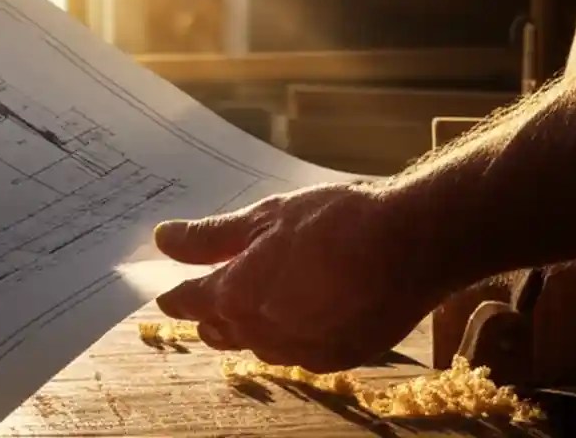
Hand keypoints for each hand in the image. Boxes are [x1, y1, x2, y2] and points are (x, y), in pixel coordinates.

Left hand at [153, 182, 450, 372]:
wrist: (411, 245)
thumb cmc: (337, 222)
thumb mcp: (265, 217)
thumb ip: (210, 236)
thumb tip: (163, 239)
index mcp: (237, 297)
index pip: (190, 303)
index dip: (176, 297)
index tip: (167, 295)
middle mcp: (264, 334)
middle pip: (220, 329)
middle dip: (210, 313)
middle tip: (208, 294)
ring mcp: (302, 352)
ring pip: (259, 346)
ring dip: (249, 327)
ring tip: (254, 302)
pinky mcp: (337, 359)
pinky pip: (297, 354)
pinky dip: (289, 336)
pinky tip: (300, 315)